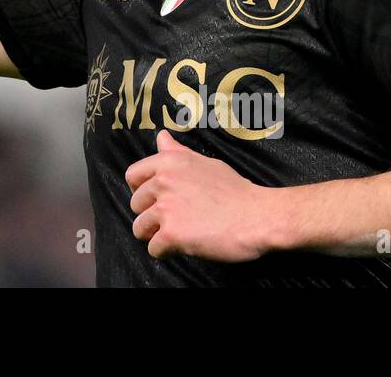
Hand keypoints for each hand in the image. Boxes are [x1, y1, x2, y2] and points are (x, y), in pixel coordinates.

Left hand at [126, 129, 281, 262]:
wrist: (258, 217)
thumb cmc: (236, 191)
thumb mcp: (206, 163)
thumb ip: (178, 153)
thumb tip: (161, 137)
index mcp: (169, 162)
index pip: (132, 175)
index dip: (141, 189)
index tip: (154, 198)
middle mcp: (162, 182)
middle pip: (135, 204)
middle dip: (150, 214)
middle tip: (174, 219)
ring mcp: (166, 208)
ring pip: (139, 228)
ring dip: (155, 235)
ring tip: (177, 234)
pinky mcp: (172, 234)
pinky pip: (153, 248)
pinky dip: (166, 252)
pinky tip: (183, 246)